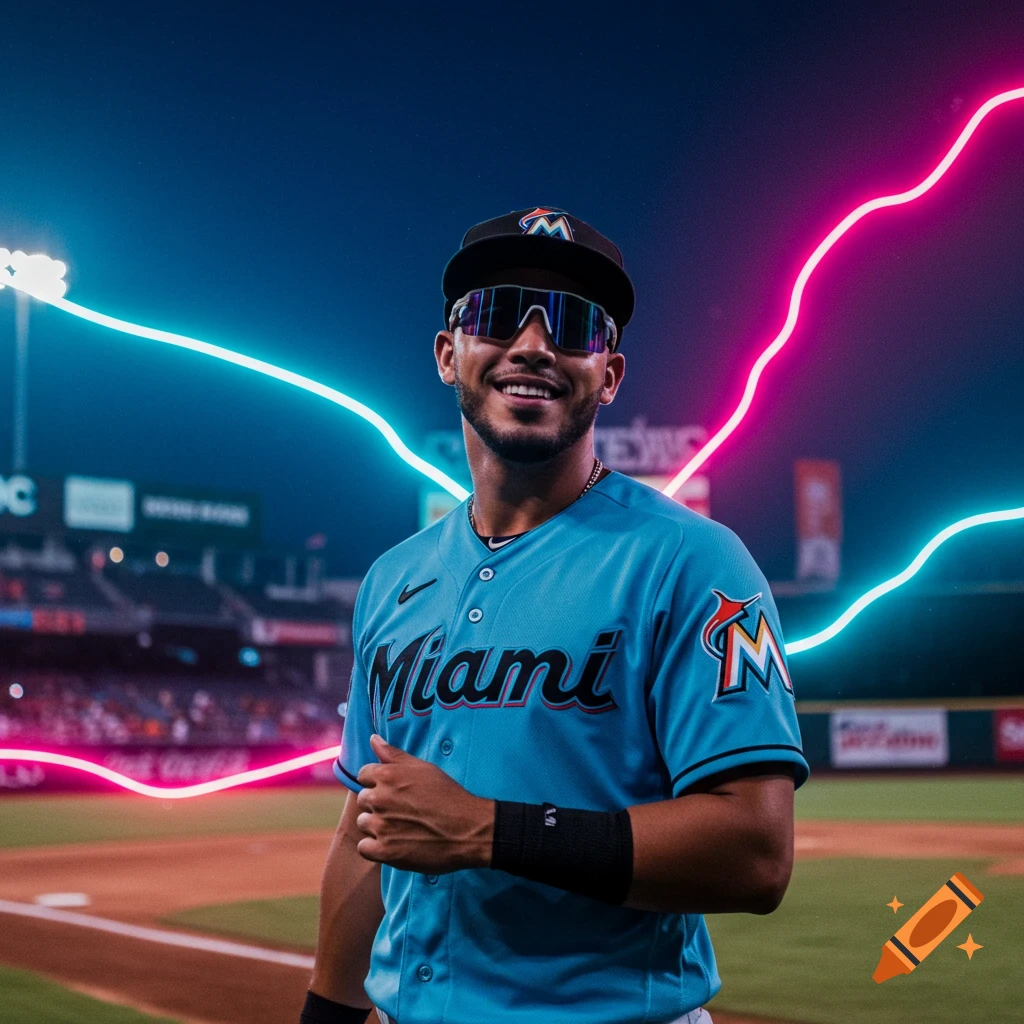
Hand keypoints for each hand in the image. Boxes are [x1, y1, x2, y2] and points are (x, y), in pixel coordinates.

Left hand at [355, 734, 494, 873]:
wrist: (467, 829)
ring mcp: (381, 826)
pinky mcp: (385, 851)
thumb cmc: (448, 795)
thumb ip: (393, 754)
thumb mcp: (423, 768)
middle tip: (400, 809)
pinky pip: (364, 848)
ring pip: (363, 823)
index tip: (393, 790)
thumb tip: (373, 739)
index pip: (363, 775)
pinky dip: (375, 847)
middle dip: (377, 803)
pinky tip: (392, 844)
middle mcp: (380, 799)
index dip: (377, 782)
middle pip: (363, 800)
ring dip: (376, 825)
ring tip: (399, 827)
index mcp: (388, 776)